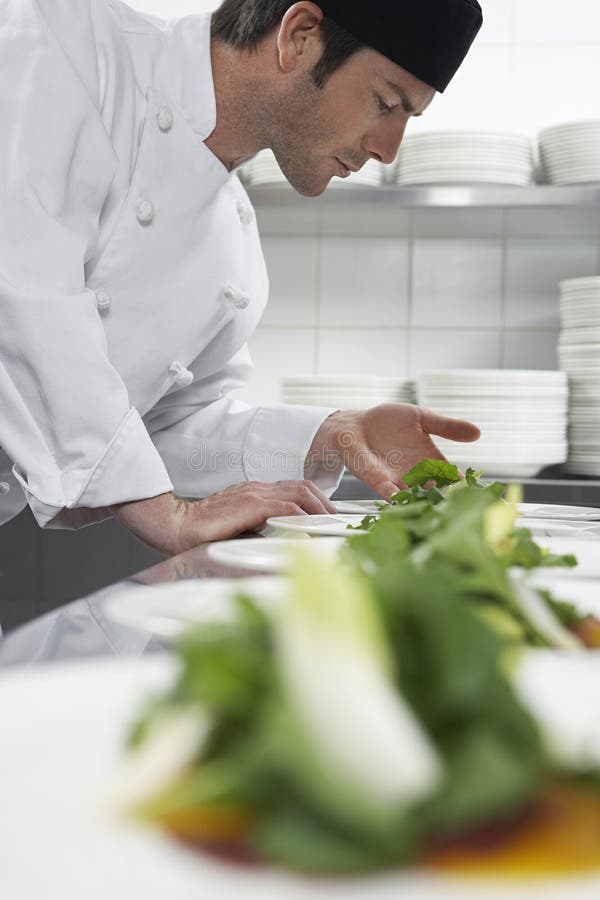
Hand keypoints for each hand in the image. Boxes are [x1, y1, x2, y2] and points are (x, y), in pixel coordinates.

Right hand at [111, 479, 335, 554]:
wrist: (175, 525)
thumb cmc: (202, 532)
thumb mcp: (239, 529)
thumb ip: (260, 530)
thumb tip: (285, 546)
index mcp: (257, 492)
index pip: (296, 489)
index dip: (318, 501)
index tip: (332, 517)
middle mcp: (259, 488)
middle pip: (305, 486)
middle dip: (327, 503)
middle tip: (341, 521)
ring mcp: (255, 494)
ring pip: (300, 493)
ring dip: (321, 508)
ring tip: (334, 524)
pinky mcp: (250, 504)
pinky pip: (286, 507)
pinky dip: (304, 516)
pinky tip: (314, 527)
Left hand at [307, 403, 479, 499]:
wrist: (356, 423)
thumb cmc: (389, 422)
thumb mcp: (422, 418)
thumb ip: (447, 427)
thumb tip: (478, 433)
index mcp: (430, 462)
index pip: (452, 478)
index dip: (466, 487)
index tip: (482, 495)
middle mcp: (416, 476)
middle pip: (436, 493)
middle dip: (447, 502)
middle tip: (462, 511)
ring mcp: (396, 479)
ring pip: (414, 496)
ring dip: (422, 503)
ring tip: (434, 509)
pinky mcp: (375, 477)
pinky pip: (385, 489)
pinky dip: (392, 494)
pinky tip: (396, 497)